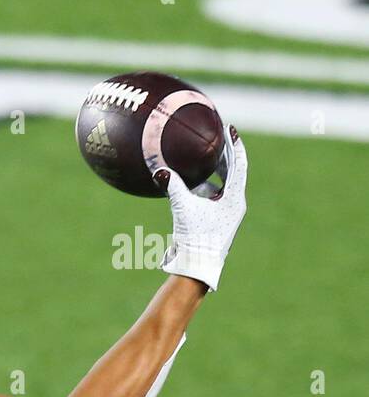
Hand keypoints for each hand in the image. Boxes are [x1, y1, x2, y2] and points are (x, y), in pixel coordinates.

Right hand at [158, 127, 247, 291]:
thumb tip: (158, 169)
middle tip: (217, 139)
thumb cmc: (194, 239)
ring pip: (224, 185)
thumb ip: (172, 187)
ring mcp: (226, 214)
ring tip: (205, 159)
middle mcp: (234, 204)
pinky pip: (214, 197)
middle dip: (225, 155)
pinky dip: (205, 187)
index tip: (230, 129)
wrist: (197, 267)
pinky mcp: (217, 222)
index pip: (239, 165)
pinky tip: (193, 185)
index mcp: (235, 199)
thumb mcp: (183, 209)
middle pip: (233, 172)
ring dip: (215, 171)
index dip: (234, 145)